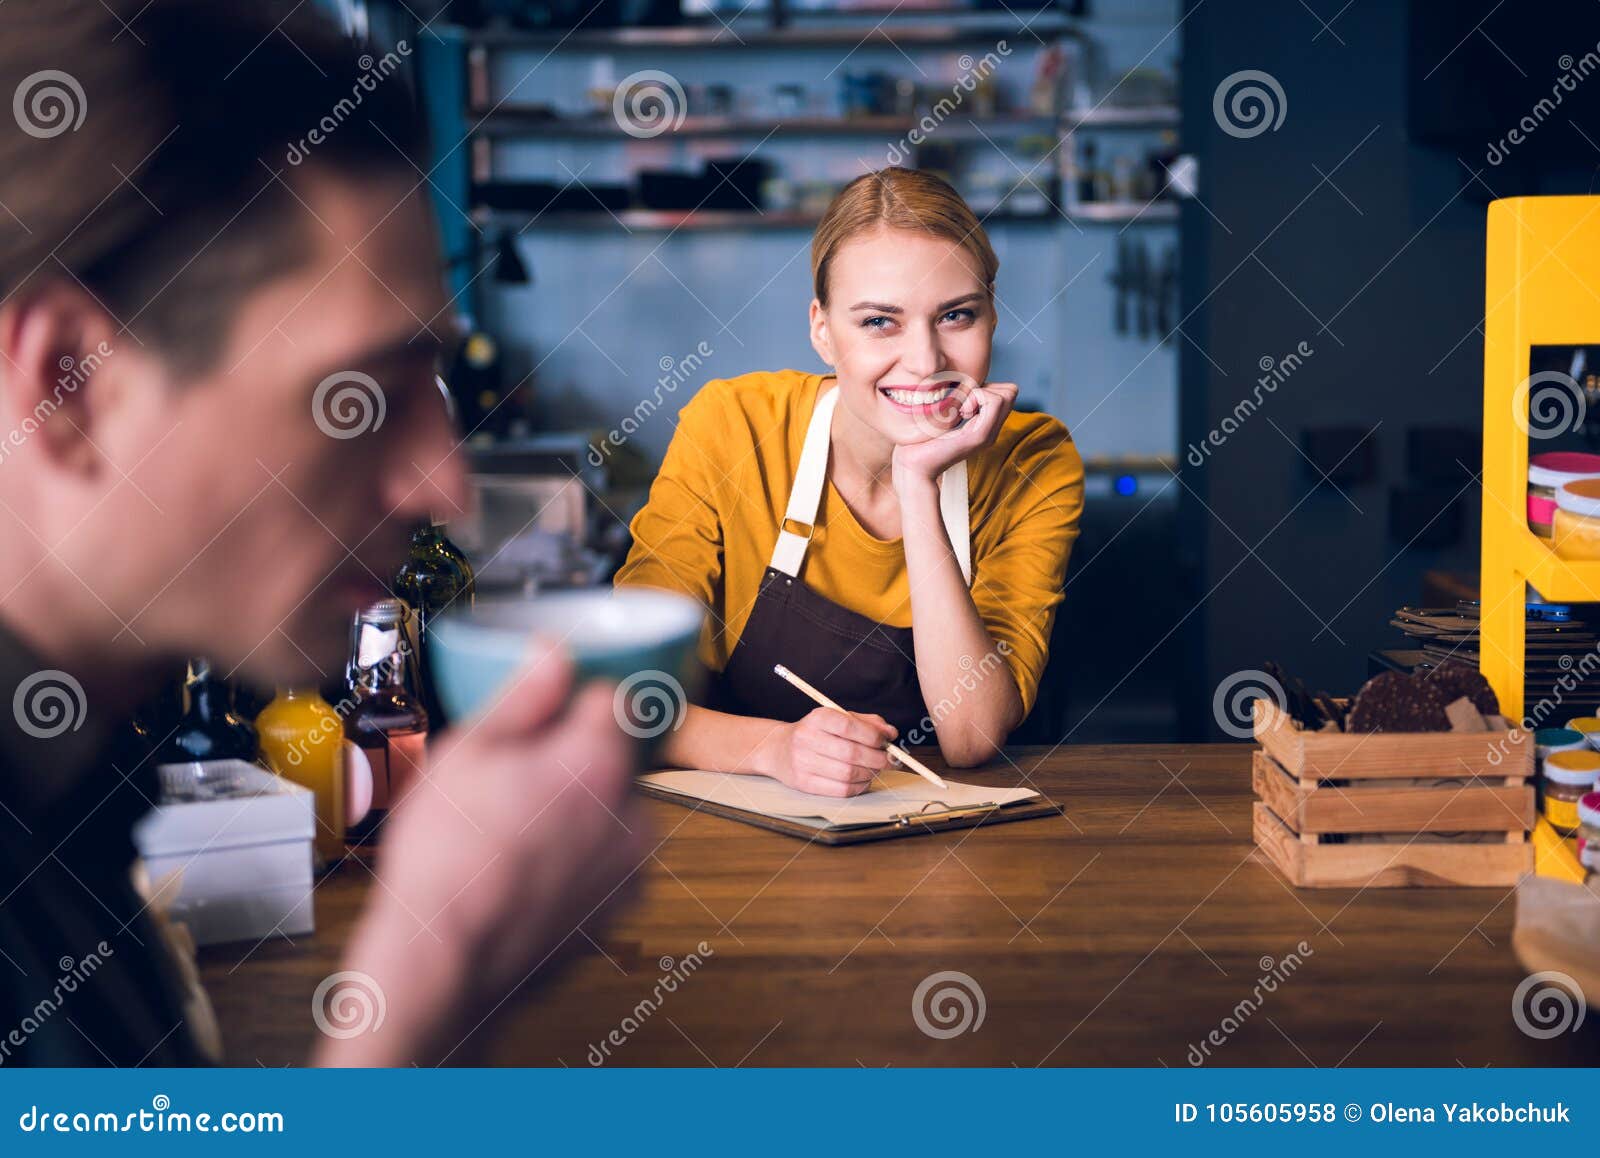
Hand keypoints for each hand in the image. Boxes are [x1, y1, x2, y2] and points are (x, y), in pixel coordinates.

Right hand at [322, 641, 648, 1064]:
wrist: (444, 962)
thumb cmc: (444, 860)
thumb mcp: (466, 752)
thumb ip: (523, 697)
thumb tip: (554, 652)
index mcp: (599, 760)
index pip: (609, 696)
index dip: (567, 704)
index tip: (535, 723)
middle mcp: (634, 810)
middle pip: (612, 756)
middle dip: (572, 760)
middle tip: (509, 785)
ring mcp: (632, 865)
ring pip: (612, 809)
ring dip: (580, 811)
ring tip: (512, 834)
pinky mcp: (621, 908)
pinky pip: (608, 859)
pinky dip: (581, 858)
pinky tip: (527, 870)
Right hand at [763, 706, 896, 797]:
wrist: (778, 749)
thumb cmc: (816, 732)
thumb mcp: (837, 718)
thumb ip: (866, 723)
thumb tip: (891, 733)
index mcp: (817, 718)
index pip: (848, 726)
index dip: (873, 735)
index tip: (887, 740)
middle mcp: (807, 739)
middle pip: (851, 753)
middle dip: (878, 758)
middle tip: (890, 759)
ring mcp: (803, 763)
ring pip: (848, 774)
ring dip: (871, 773)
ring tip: (875, 768)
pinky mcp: (804, 783)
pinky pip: (841, 790)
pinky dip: (860, 786)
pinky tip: (863, 779)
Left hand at [890, 380, 1017, 490]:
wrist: (913, 467)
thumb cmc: (919, 441)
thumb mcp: (941, 417)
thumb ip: (954, 404)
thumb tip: (960, 383)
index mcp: (983, 426)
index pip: (1006, 393)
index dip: (985, 387)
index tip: (962, 401)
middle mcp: (990, 431)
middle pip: (1010, 392)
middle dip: (986, 387)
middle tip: (963, 403)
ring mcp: (988, 435)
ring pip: (1006, 394)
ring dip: (980, 392)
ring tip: (960, 409)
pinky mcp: (980, 436)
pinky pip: (993, 401)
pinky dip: (976, 398)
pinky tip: (960, 413)